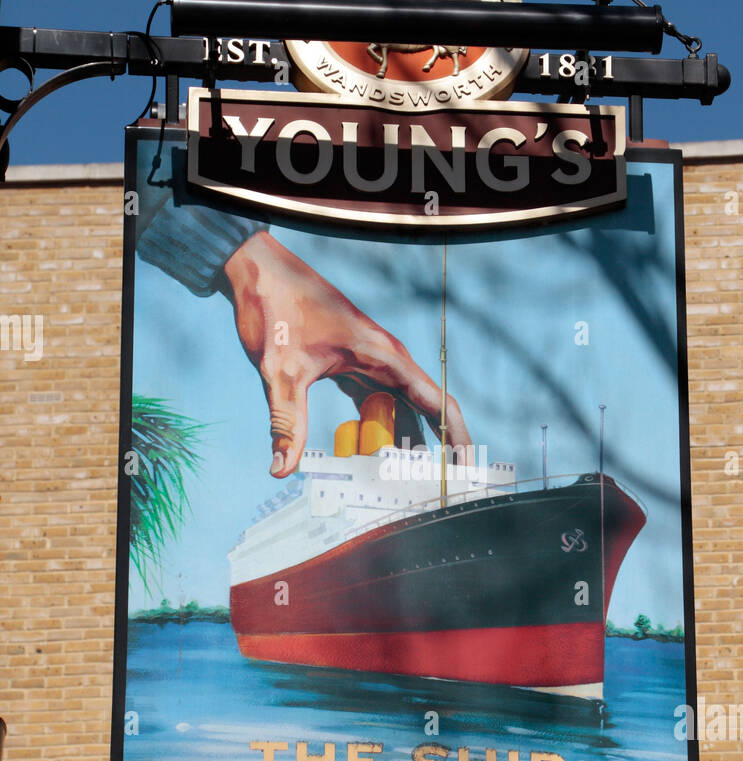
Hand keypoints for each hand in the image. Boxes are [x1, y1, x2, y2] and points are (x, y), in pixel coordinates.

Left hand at [223, 231, 470, 477]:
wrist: (256, 272)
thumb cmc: (275, 310)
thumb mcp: (281, 372)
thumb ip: (287, 423)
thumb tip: (281, 470)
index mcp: (384, 356)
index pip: (437, 401)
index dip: (457, 436)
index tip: (468, 465)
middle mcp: (385, 358)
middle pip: (423, 409)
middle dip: (432, 448)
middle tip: (431, 488)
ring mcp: (369, 360)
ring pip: (398, 407)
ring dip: (400, 440)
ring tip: (402, 480)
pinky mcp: (351, 362)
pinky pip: (374, 400)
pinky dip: (375, 427)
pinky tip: (370, 453)